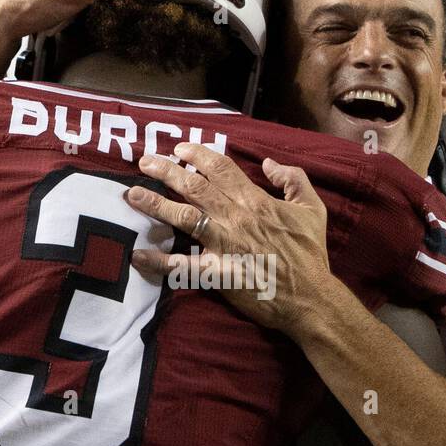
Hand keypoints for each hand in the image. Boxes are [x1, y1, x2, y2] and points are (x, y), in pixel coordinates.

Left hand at [125, 141, 333, 334]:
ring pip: (183, 217)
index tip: (179, 148)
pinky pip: (182, 266)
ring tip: (132, 195)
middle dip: (166, 170)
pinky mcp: (217, 274)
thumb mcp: (313, 209)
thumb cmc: (310, 254)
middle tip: (144, 162)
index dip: (197, 154)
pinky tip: (138, 255)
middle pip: (194, 186)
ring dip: (155, 204)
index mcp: (255, 201)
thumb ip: (294, 179)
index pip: (220, 168)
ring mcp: (224, 245)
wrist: (310, 297)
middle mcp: (235, 218)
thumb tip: (269, 164)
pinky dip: (158, 261)